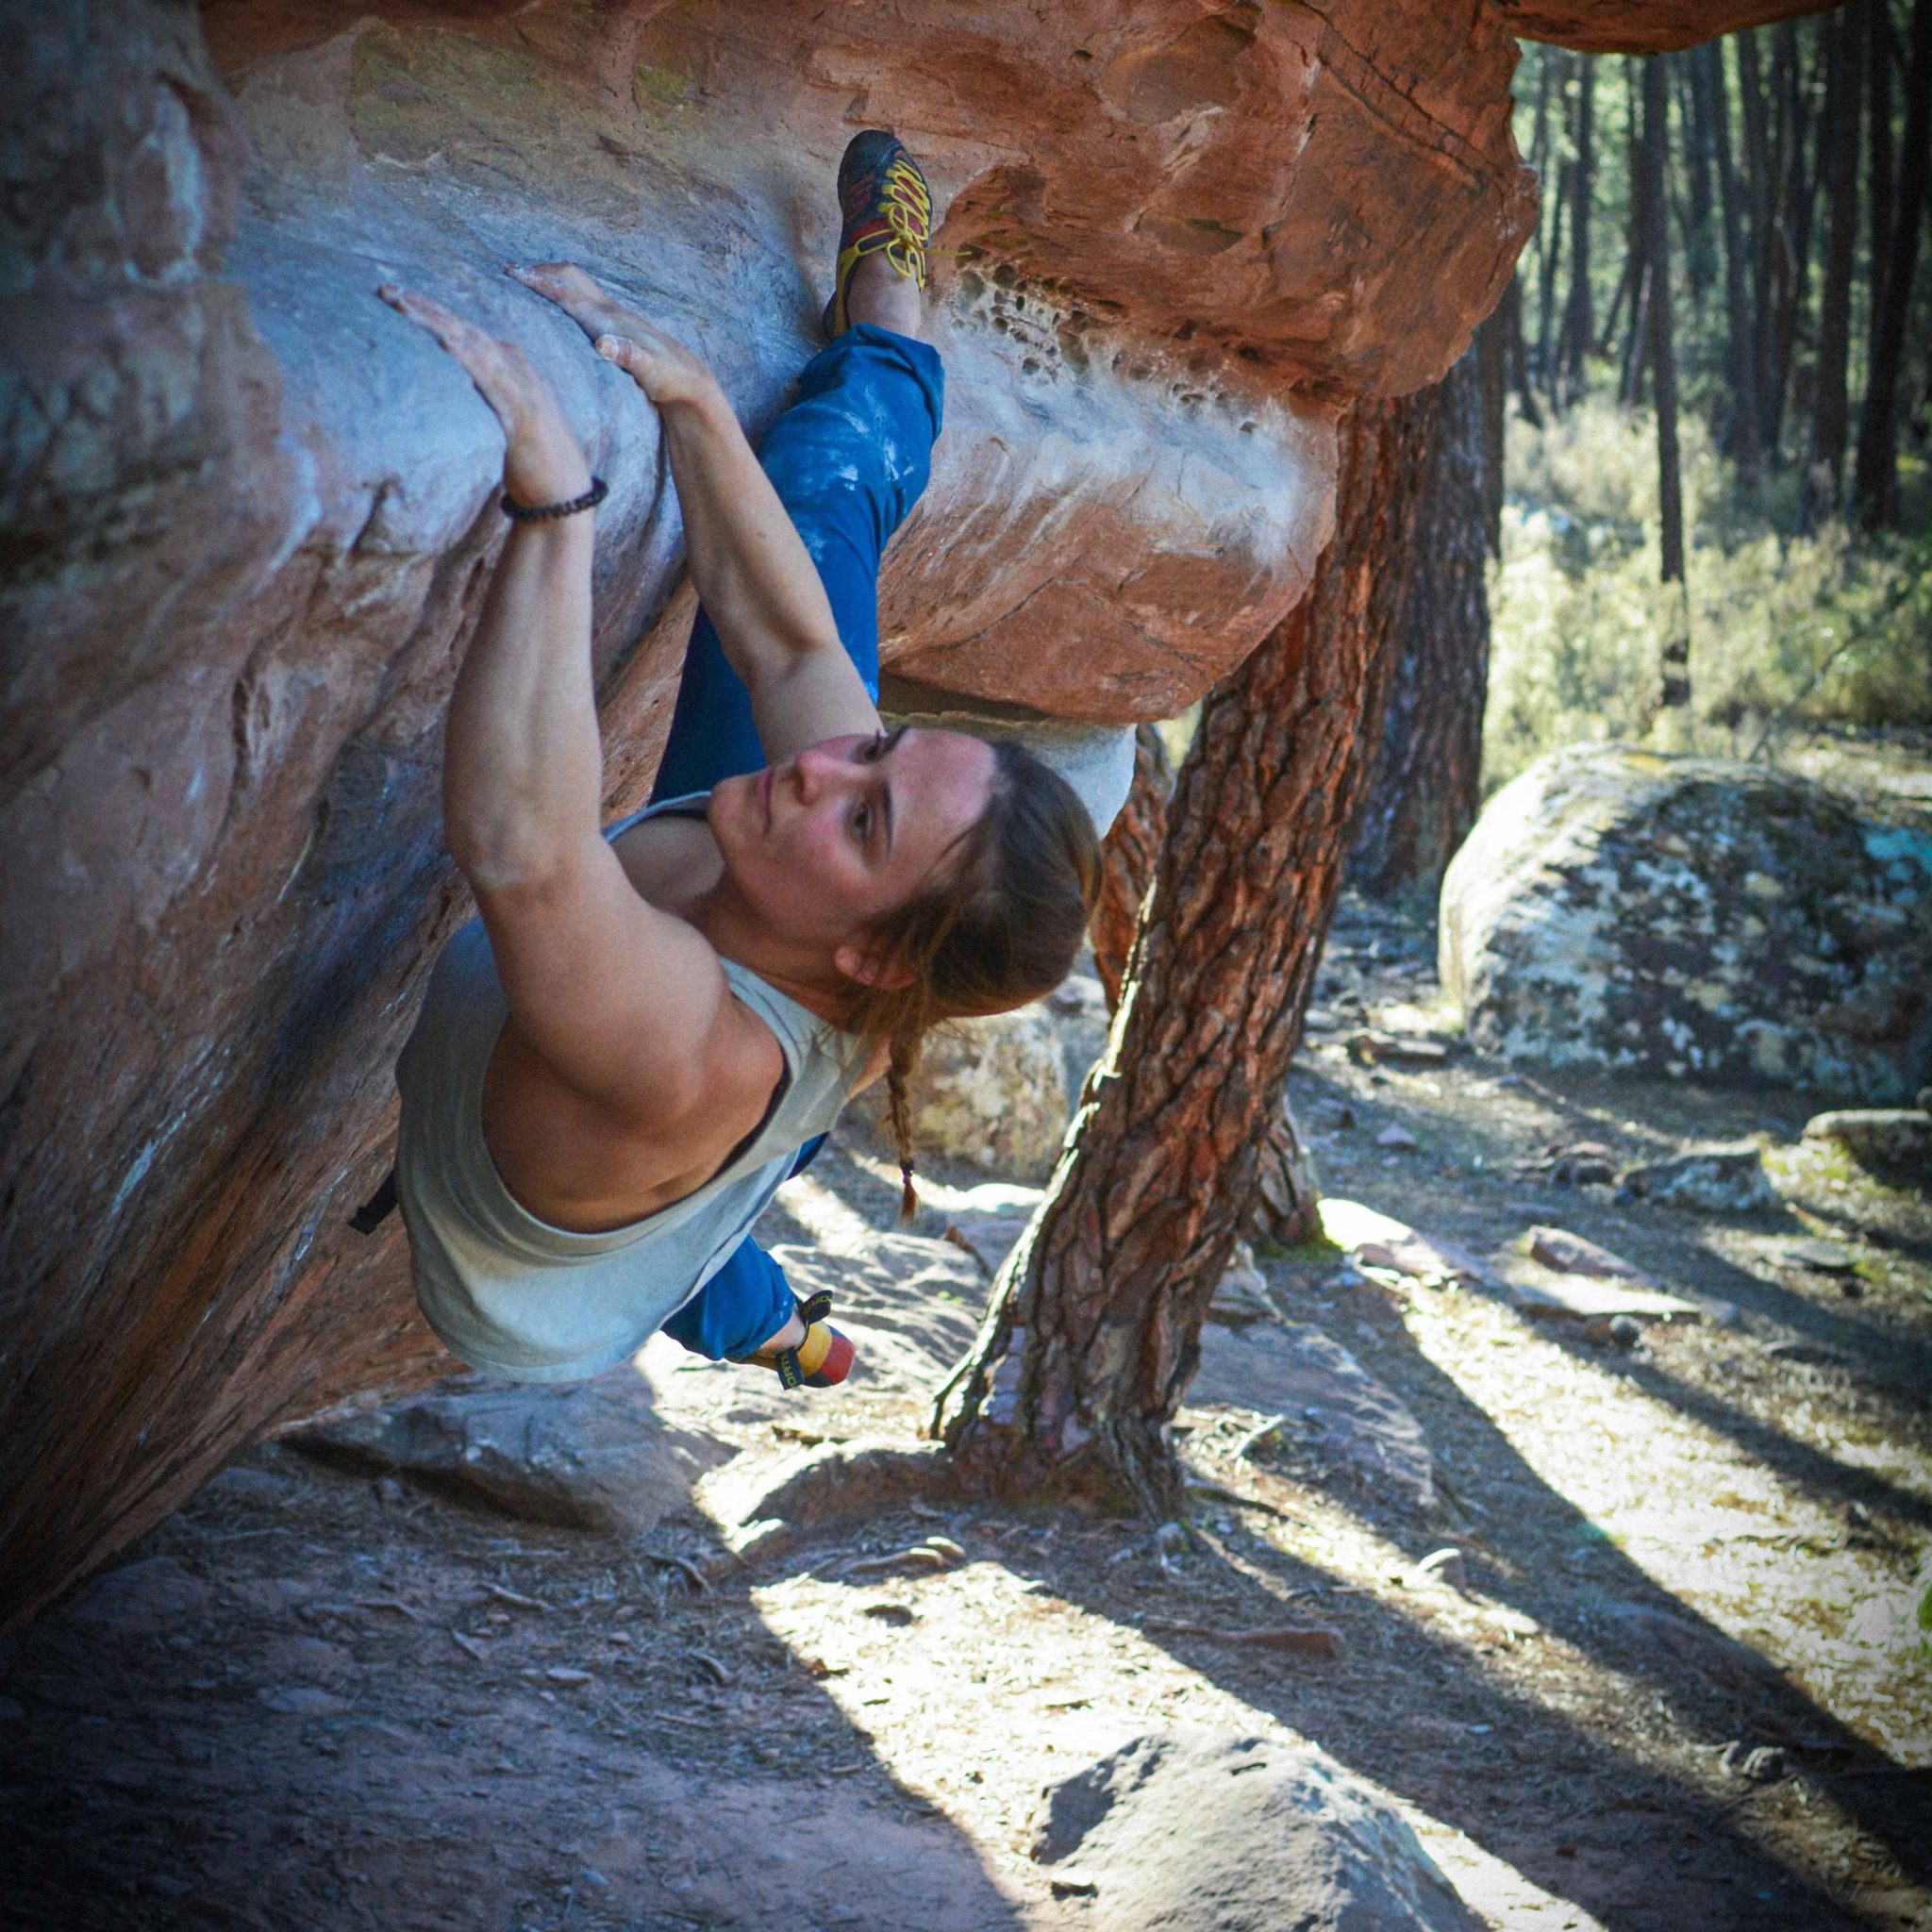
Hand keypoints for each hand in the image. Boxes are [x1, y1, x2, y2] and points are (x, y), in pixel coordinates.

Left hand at [379, 284, 592, 508]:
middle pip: (465, 330)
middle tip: (387, 291)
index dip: (431, 311)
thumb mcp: (501, 420)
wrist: (564, 493)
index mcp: (511, 368)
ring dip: (439, 324)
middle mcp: (517, 370)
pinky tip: (446, 342)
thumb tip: (447, 388)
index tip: (395, 296)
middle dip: (427, 308)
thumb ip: (482, 398)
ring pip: (474, 346)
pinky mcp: (523, 414)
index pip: (465, 331)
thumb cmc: (531, 461)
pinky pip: (491, 380)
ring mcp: (522, 389)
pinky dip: (469, 358)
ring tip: (406, 307)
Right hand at [507, 262, 723, 413]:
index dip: (541, 283)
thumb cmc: (671, 380)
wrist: (692, 381)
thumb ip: (628, 356)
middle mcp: (613, 312)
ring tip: (525, 279)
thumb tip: (603, 343)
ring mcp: (616, 316)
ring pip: (578, 286)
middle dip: (541, 272)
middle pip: (572, 278)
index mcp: (612, 322)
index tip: (513, 274)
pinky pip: (584, 301)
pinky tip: (556, 304)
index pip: (571, 295)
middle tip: (509, 271)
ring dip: (551, 279)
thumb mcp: (651, 373)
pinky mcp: (617, 325)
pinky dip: (564, 294)